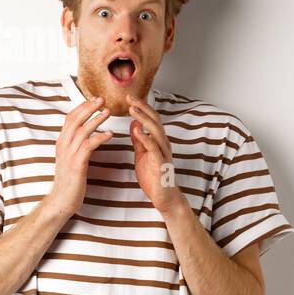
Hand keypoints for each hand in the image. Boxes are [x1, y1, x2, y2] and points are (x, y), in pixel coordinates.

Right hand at [44, 97, 112, 218]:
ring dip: (96, 120)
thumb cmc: (70, 181)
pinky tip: (110, 134)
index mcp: (62, 143)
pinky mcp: (76, 165)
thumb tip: (85, 135)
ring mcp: (69, 155)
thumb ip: (76, 146)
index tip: (94, 99)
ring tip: (108, 112)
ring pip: (82, 131)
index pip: (70, 118)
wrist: (62, 200)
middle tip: (102, 99)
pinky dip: (99, 138)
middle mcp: (63, 146)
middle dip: (88, 108)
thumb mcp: (71, 159)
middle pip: (74, 120)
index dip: (82, 107)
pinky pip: (88, 146)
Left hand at [128, 94, 185, 215]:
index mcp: (158, 141)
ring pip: (156, 131)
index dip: (141, 107)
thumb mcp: (143, 154)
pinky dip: (145, 137)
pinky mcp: (161, 163)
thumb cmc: (154, 177)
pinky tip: (136, 130)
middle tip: (130, 97)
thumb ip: (140, 140)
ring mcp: (163, 153)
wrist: (164, 197)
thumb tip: (135, 123)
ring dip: (143, 118)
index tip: (129, 97)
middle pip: (155, 120)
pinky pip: (153, 147)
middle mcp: (163, 144)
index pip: (150, 119)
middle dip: (142, 107)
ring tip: (132, 109)